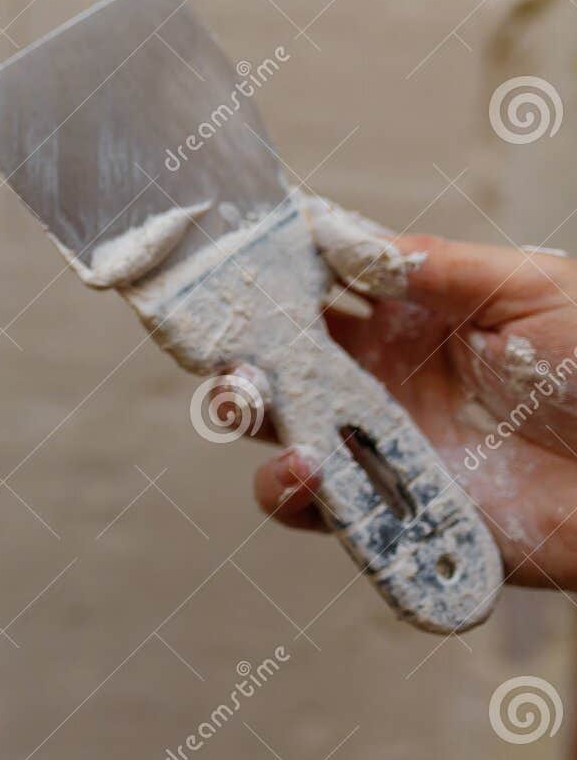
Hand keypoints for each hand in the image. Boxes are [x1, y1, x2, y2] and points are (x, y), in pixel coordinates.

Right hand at [253, 228, 576, 588]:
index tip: (231, 259)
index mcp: (410, 318)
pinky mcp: (392, 517)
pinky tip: (306, 471)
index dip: (268, 270)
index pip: (316, 285)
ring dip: (244, 414)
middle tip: (223, 339)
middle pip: (277, 359)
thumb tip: (344, 242)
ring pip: (279, 433)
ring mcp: (381, 450)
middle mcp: (381, 381)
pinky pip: (317, 511)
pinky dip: (291, 494)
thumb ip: (439, 269)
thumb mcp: (536, 290)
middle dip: (235, 344)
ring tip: (249, 400)